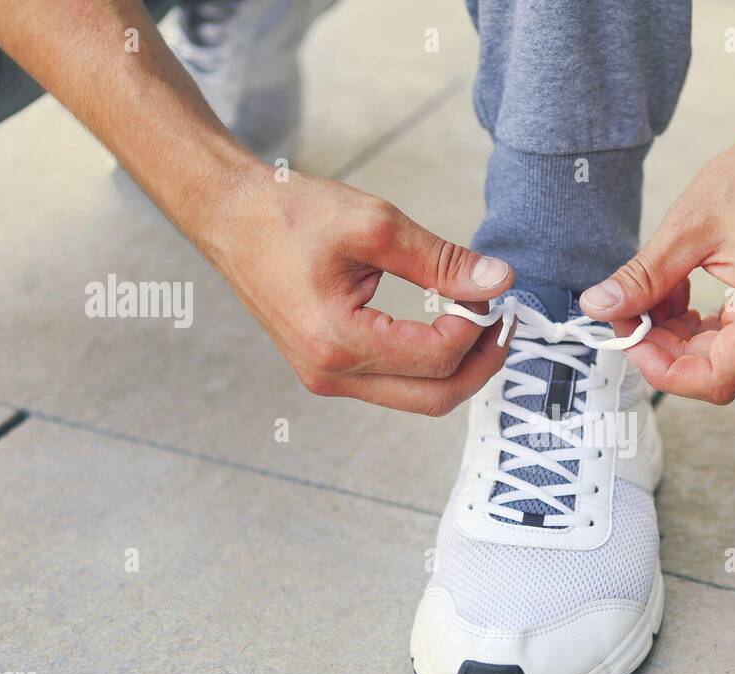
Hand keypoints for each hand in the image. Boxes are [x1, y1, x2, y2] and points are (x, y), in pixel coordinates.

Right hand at [197, 168, 515, 414]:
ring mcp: (328, 379)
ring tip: (480, 321)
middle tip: (504, 321)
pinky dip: (430, 363)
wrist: (230, 216)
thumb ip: (441, 259)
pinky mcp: (329, 371)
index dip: (478, 327)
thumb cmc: (290, 213)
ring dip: (458, 367)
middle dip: (481, 364)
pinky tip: (446, 326)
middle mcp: (331, 374)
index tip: (491, 290)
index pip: (437, 356)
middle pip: (436, 397)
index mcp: (338, 341)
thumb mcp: (375, 225)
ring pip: (418, 398)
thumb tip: (499, 281)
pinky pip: (395, 384)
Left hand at [580, 118, 734, 404]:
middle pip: (713, 369)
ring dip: (676, 334)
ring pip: (718, 355)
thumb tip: (601, 307)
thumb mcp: (688, 228)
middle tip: (626, 311)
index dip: (663, 369)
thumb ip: (643, 277)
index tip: (630, 339)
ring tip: (652, 292)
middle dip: (662, 346)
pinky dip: (696, 323)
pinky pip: (731, 337)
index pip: (715, 379)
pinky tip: (677, 291)